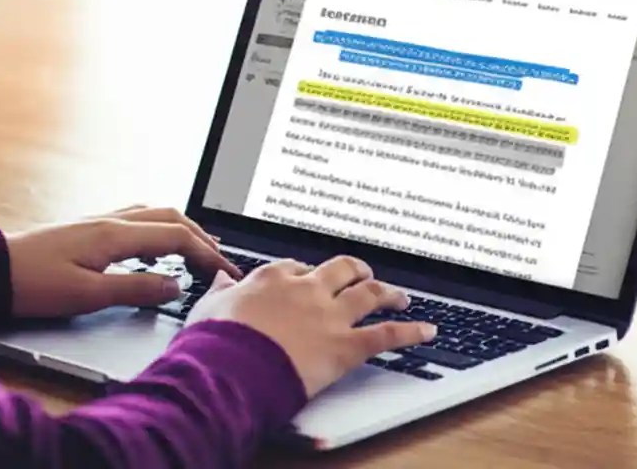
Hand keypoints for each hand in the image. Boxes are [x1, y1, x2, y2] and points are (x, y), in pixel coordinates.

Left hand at [5, 206, 241, 317]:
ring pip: (153, 215)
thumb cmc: (32, 284)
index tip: (224, 273)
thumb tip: (174, 285)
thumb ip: (135, 289)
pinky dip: (157, 230)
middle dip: (201, 237)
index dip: (206, 254)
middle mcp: (109, 221)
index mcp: (114, 235)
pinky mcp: (86, 229)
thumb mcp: (87, 296)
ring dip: (180, 229)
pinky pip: (135, 220)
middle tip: (219, 261)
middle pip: (170, 218)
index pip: (176, 236)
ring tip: (197, 249)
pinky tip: (154, 248)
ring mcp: (97, 222)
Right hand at [186, 256, 436, 397]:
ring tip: (400, 295)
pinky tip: (427, 330)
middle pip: (340, 269)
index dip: (307, 274)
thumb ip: (220, 291)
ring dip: (388, 293)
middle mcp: (306, 290)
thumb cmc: (215, 342)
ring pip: (369, 293)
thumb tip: (221, 280)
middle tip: (363, 274)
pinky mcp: (345, 345)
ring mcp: (328, 315)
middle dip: (356, 270)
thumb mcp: (208, 308)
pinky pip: (387, 334)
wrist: (228, 369)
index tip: (310, 279)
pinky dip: (411, 331)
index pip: (297, 267)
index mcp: (272, 279)